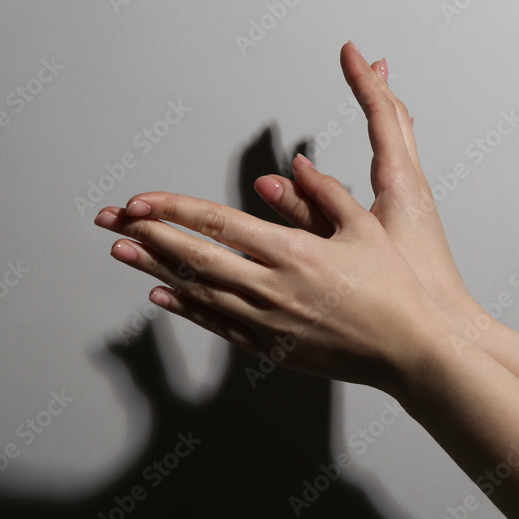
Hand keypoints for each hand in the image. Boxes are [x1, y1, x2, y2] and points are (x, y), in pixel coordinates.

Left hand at [93, 155, 456, 394]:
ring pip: (196, 290)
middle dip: (146, 233)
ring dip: (153, 269)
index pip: (217, 223)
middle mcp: (271, 286)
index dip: (172, 210)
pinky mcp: (268, 346)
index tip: (139, 200)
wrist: (409, 352)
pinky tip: (157, 296)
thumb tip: (292, 167)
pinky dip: (184, 309)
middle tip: (109, 220)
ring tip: (119, 251)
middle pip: (194, 256)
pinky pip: (215, 324)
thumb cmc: (394, 288)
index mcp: (293, 251)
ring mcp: (266, 320)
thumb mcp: (365, 229)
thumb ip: (325, 194)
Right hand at [254, 42, 483, 324]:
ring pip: (400, 141)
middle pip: (396, 121)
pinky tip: (383, 141)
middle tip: (364, 60)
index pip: (380, 117)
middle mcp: (411, 187)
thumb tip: (275, 180)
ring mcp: (414, 200)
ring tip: (374, 84)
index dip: (361, 82)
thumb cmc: (401, 290)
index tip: (350, 54)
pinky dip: (389, 141)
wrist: (439, 325)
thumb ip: (307, 210)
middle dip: (377, 88)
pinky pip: (398, 164)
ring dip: (385, 110)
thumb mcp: (343, 246)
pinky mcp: (410, 216)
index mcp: (400, 184)